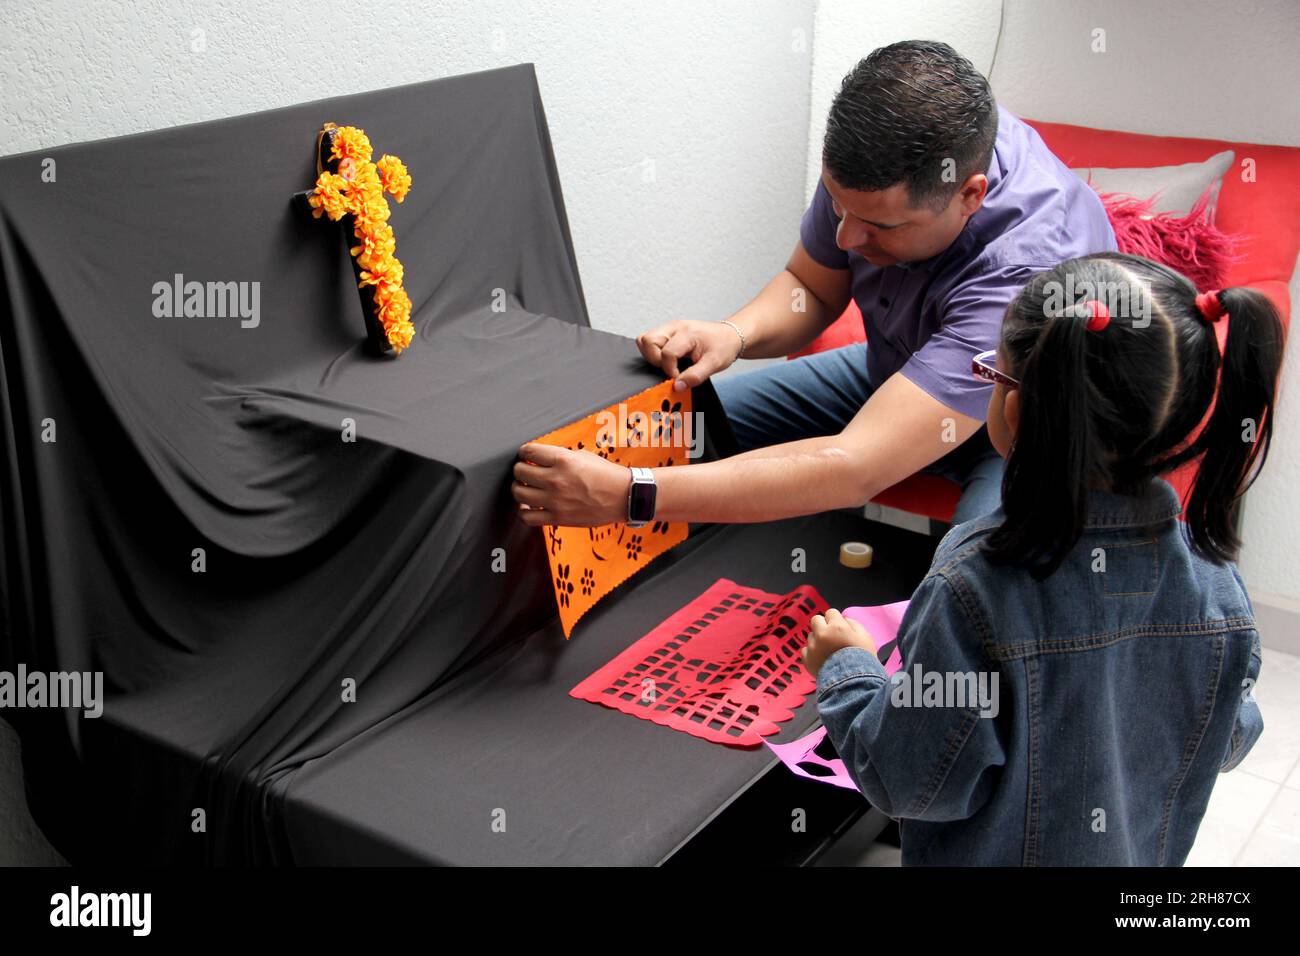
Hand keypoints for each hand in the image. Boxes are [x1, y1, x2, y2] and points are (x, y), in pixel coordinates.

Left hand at [513, 443, 632, 526]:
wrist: (625, 497)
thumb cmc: (606, 474)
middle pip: (520, 472)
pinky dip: (523, 511)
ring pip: (519, 494)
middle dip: (521, 469)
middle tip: (527, 470)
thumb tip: (538, 458)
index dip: (525, 452)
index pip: (528, 451)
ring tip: (527, 487)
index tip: (527, 455)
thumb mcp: (582, 456)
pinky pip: (527, 517)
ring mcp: (555, 501)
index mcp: (563, 460)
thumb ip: (559, 456)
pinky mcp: (558, 518)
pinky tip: (528, 506)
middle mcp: (556, 480)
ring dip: (520, 488)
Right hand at [636, 319, 744, 391]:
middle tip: (670, 369)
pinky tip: (667, 359)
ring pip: (644, 339)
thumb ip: (695, 376)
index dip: (670, 370)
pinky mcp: (667, 332)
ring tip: (668, 364)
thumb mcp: (714, 364)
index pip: (667, 353)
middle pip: (648, 341)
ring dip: (652, 355)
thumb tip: (677, 386)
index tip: (679, 378)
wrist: (730, 336)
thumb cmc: (723, 346)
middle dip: (655, 360)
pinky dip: (653, 352)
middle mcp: (674, 327)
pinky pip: (650, 340)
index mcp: (686, 333)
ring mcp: (669, 328)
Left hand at [802, 608, 876, 677]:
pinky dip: (811, 653)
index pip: (830, 612)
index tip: (840, 628)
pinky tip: (821, 659)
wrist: (852, 683)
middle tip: (831, 636)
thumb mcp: (866, 638)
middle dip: (823, 626)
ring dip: (818, 640)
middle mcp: (822, 634)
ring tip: (828, 651)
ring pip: (811, 636)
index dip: (836, 620)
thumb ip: (854, 624)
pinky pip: (805, 650)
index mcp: (837, 626)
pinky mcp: (806, 659)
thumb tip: (844, 619)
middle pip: (816, 620)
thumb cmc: (863, 659)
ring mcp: (812, 646)